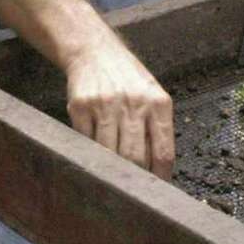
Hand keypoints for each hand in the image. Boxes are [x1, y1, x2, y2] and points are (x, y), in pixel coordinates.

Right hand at [65, 38, 174, 179]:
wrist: (94, 51)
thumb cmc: (128, 79)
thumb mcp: (152, 96)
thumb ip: (157, 128)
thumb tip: (160, 170)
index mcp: (158, 104)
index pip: (163, 152)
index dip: (160, 178)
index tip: (156, 192)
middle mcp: (133, 103)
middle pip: (135, 158)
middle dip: (134, 178)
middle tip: (132, 189)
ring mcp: (105, 105)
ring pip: (110, 153)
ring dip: (110, 168)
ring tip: (111, 175)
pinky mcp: (81, 107)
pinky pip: (86, 141)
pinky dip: (90, 152)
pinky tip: (93, 154)